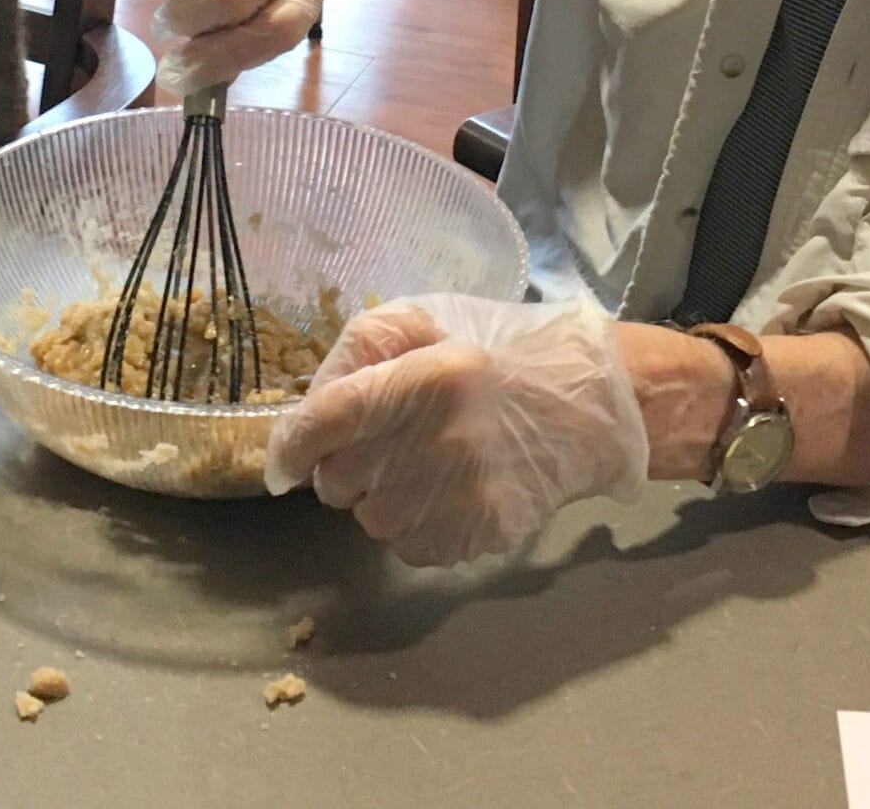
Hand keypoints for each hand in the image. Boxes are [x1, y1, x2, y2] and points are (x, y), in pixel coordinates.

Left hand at [265, 293, 648, 566]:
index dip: (291, 445)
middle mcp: (439, 442)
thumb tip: (306, 410)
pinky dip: (413, 525)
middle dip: (344, 465)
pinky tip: (446, 491)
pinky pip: (408, 547)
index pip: (326, 422)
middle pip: (337, 481)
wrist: (585, 408)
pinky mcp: (477, 537)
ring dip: (378, 496)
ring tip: (421, 464)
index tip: (284, 460)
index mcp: (426, 378)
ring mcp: (461, 498)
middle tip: (383, 440)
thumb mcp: (428, 321)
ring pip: (368, 520)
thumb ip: (360, 351)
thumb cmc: (496, 355)